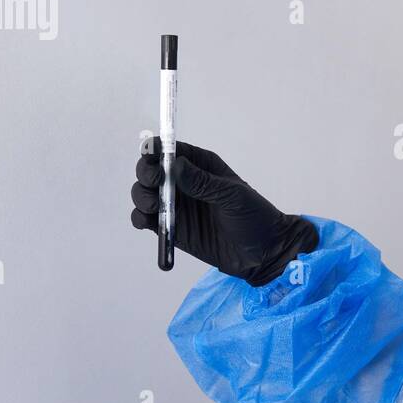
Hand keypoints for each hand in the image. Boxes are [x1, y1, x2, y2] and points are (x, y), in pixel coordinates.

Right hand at [131, 140, 317, 285]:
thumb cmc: (254, 217)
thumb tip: (175, 165)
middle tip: (153, 183)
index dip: (155, 149)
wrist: (262, 253)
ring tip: (154, 206)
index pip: (170, 150)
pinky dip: (140, 218)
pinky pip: (146, 219)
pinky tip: (147, 221)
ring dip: (141, 196)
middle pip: (150, 170)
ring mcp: (176, 206)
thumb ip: (203, 182)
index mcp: (201, 165)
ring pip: (144, 193)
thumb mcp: (232, 196)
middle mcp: (184, 183)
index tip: (149, 155)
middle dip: (145, 173)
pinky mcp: (171, 228)